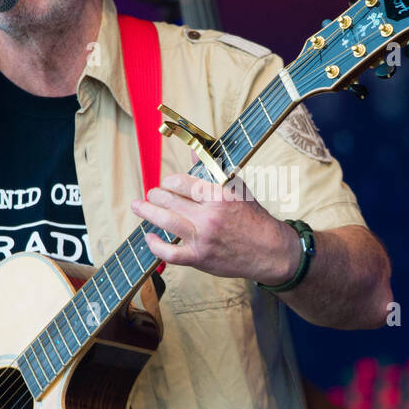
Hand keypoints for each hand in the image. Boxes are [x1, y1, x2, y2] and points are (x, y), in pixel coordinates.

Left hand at [130, 173, 299, 284]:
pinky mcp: (199, 258)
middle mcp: (209, 216)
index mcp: (219, 195)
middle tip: (152, 194)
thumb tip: (193, 150)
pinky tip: (150, 237)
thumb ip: (212, 170)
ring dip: (147, 211)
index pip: (181, 182)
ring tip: (138, 206)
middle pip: (169, 200)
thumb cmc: (254, 218)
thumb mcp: (237, 189)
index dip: (169, 181)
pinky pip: (169, 253)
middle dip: (155, 195)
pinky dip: (155, 245)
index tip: (167, 183)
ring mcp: (203, 238)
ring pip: (165, 221)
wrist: (270, 251)